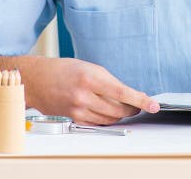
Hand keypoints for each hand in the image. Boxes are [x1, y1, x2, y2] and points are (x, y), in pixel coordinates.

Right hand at [22, 57, 158, 124]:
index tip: (153, 105)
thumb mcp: (89, 67)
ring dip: (120, 114)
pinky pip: (98, 123)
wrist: (38, 79)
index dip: (141, 100)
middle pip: (119, 109)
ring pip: (110, 118)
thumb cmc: (63, 69)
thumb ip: (108, 81)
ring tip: (122, 106)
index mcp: (90, 77)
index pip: (123, 92)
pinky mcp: (75, 118)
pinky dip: (107, 118)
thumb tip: (127, 95)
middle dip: (132, 108)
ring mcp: (79, 109)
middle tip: (137, 104)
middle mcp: (85, 95)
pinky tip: (107, 111)